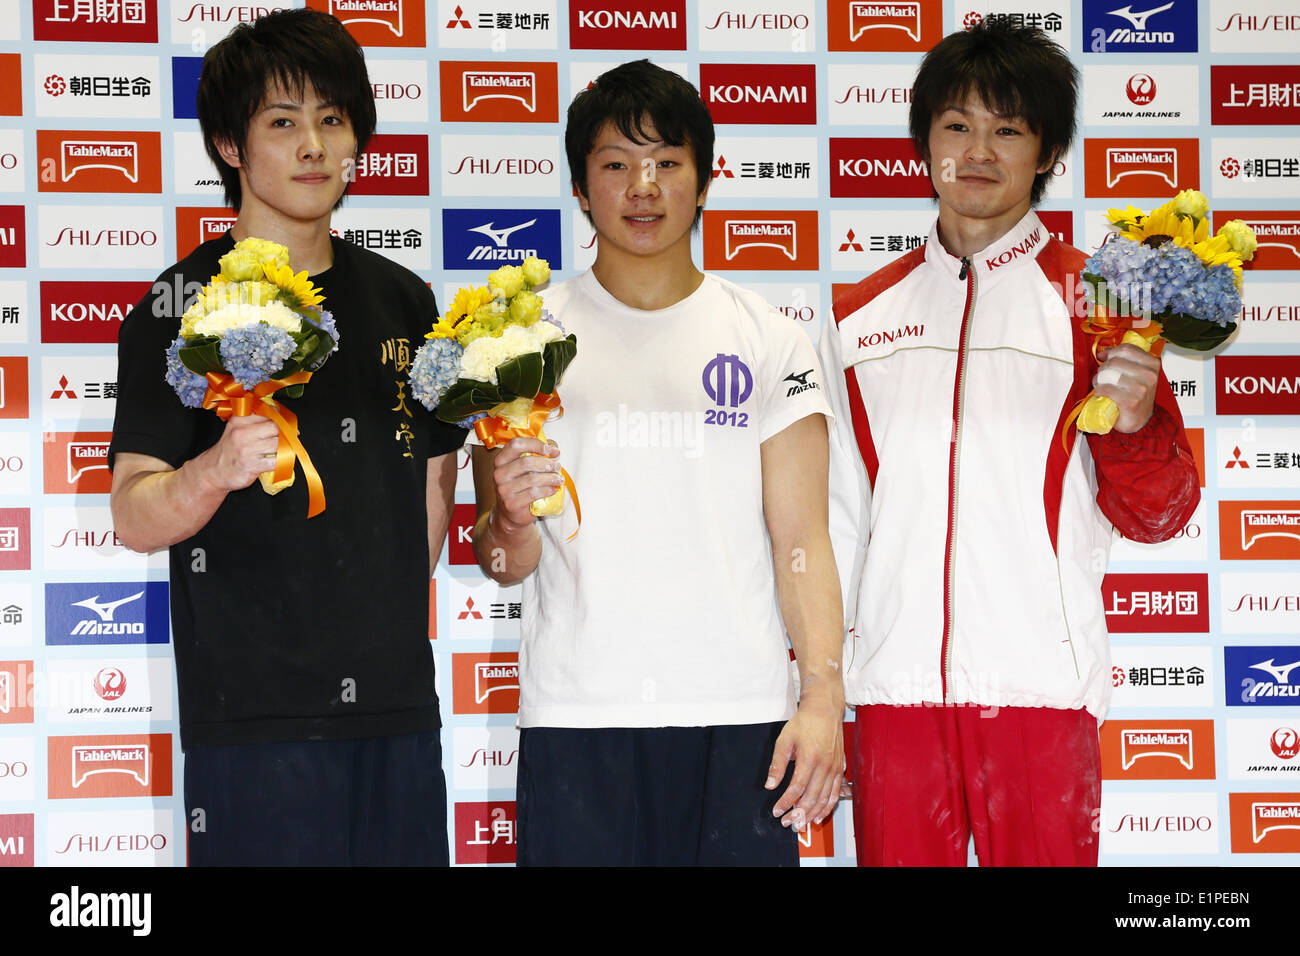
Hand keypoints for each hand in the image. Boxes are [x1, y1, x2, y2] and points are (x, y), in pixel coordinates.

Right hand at [200, 414, 280, 491]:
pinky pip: (276, 461)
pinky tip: (276, 461)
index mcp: (239, 420)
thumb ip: (255, 420)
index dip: (280, 421)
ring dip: (282, 449)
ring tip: (278, 452)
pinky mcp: (252, 465)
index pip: (268, 414)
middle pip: (275, 428)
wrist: (213, 471)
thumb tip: (281, 415)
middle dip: (282, 435)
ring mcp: (246, 450)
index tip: (285, 427)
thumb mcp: (236, 428)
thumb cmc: (229, 450)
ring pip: (277, 444)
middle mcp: (241, 433)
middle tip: (282, 441)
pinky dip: (280, 462)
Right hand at [489, 437, 562, 530]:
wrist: (511, 513)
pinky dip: (548, 490)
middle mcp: (499, 474)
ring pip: (532, 479)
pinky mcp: (511, 503)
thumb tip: (554, 448)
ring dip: (550, 478)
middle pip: (526, 462)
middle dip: (546, 463)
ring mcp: (503, 490)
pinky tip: (553, 489)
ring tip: (559, 479)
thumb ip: (538, 453)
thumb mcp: (525, 468)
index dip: (535, 444)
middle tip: (557, 467)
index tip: (550, 450)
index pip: (516, 445)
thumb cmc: (520, 486)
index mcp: (501, 460)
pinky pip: (534, 493)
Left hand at [766, 691, 844, 829]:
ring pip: (824, 799)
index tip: (777, 811)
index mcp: (809, 757)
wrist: (825, 711)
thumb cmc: (804, 723)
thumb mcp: (784, 740)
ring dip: (812, 814)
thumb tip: (770, 785)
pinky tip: (818, 816)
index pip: (797, 787)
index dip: (786, 802)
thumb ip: (777, 765)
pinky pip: (835, 794)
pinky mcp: (839, 769)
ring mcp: (834, 769)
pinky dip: (827, 807)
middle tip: (787, 824)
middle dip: (798, 814)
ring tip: (801, 824)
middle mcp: (824, 765)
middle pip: (812, 797)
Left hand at [1093, 343, 1159, 433]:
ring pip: (1109, 374)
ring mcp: (1141, 389)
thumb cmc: (1136, 396)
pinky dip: (1099, 390)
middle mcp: (1150, 375)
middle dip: (1103, 368)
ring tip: (1100, 385)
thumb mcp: (1136, 373)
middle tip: (1102, 376)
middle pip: (1115, 361)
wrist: (1139, 420)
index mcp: (1153, 364)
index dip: (1111, 352)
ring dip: (1099, 380)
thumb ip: (1124, 360)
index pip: (1126, 349)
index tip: (1104, 357)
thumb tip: (1103, 353)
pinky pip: (1106, 389)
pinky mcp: (1131, 401)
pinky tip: (1101, 393)